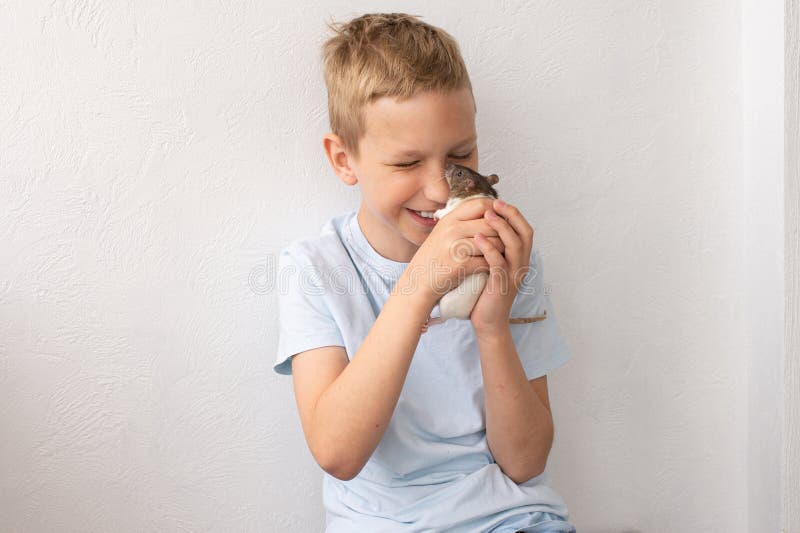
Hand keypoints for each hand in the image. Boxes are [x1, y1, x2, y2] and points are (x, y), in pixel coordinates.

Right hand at [407, 198, 504, 306]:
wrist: (418, 282)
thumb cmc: (434, 257)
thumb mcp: (443, 232)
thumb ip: (463, 220)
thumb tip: (490, 208)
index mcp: (449, 219)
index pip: (481, 204)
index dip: (496, 210)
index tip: (502, 219)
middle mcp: (451, 230)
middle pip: (491, 223)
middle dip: (502, 233)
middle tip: (505, 241)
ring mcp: (455, 247)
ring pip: (493, 243)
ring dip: (501, 250)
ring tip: (500, 254)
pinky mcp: (460, 266)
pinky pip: (487, 261)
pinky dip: (492, 265)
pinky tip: (491, 267)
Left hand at [469, 199, 533, 336]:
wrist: (488, 322)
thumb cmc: (486, 292)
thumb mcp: (493, 267)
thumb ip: (495, 250)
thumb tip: (482, 226)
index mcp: (521, 259)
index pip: (525, 230)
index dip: (514, 214)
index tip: (498, 202)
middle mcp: (522, 265)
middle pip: (525, 234)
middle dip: (511, 216)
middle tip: (495, 203)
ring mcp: (514, 275)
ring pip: (515, 245)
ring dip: (501, 228)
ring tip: (487, 216)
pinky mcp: (502, 285)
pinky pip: (499, 263)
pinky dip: (489, 248)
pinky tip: (478, 238)